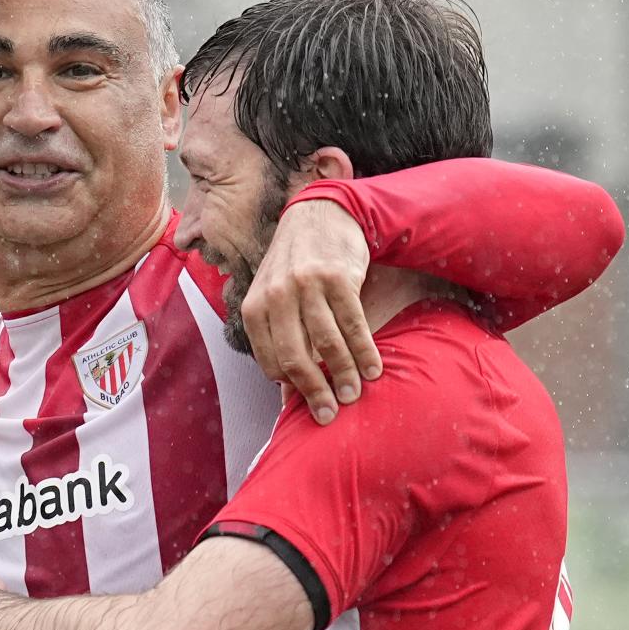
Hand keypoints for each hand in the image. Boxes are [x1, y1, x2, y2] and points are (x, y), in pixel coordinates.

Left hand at [241, 198, 382, 423]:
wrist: (318, 215)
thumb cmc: (292, 267)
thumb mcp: (271, 298)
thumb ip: (275, 338)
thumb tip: (285, 393)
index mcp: (254, 307)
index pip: (270, 361)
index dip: (290, 387)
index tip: (308, 404)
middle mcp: (276, 296)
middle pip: (295, 357)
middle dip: (315, 391)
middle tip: (330, 414)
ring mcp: (307, 286)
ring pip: (327, 343)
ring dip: (343, 374)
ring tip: (354, 394)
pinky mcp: (338, 277)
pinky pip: (354, 323)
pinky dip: (365, 351)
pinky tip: (374, 368)